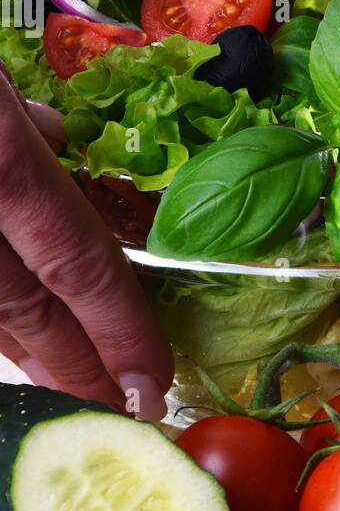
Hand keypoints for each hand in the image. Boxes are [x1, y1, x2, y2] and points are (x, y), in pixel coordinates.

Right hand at [0, 73, 172, 418]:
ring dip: (18, 351)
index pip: (77, 261)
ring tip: (61, 379)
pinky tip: (1, 332)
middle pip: (22, 310)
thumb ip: (9, 107)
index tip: (153, 378)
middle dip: (75, 364)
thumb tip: (50, 134)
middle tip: (118, 403)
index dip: (120, 328)